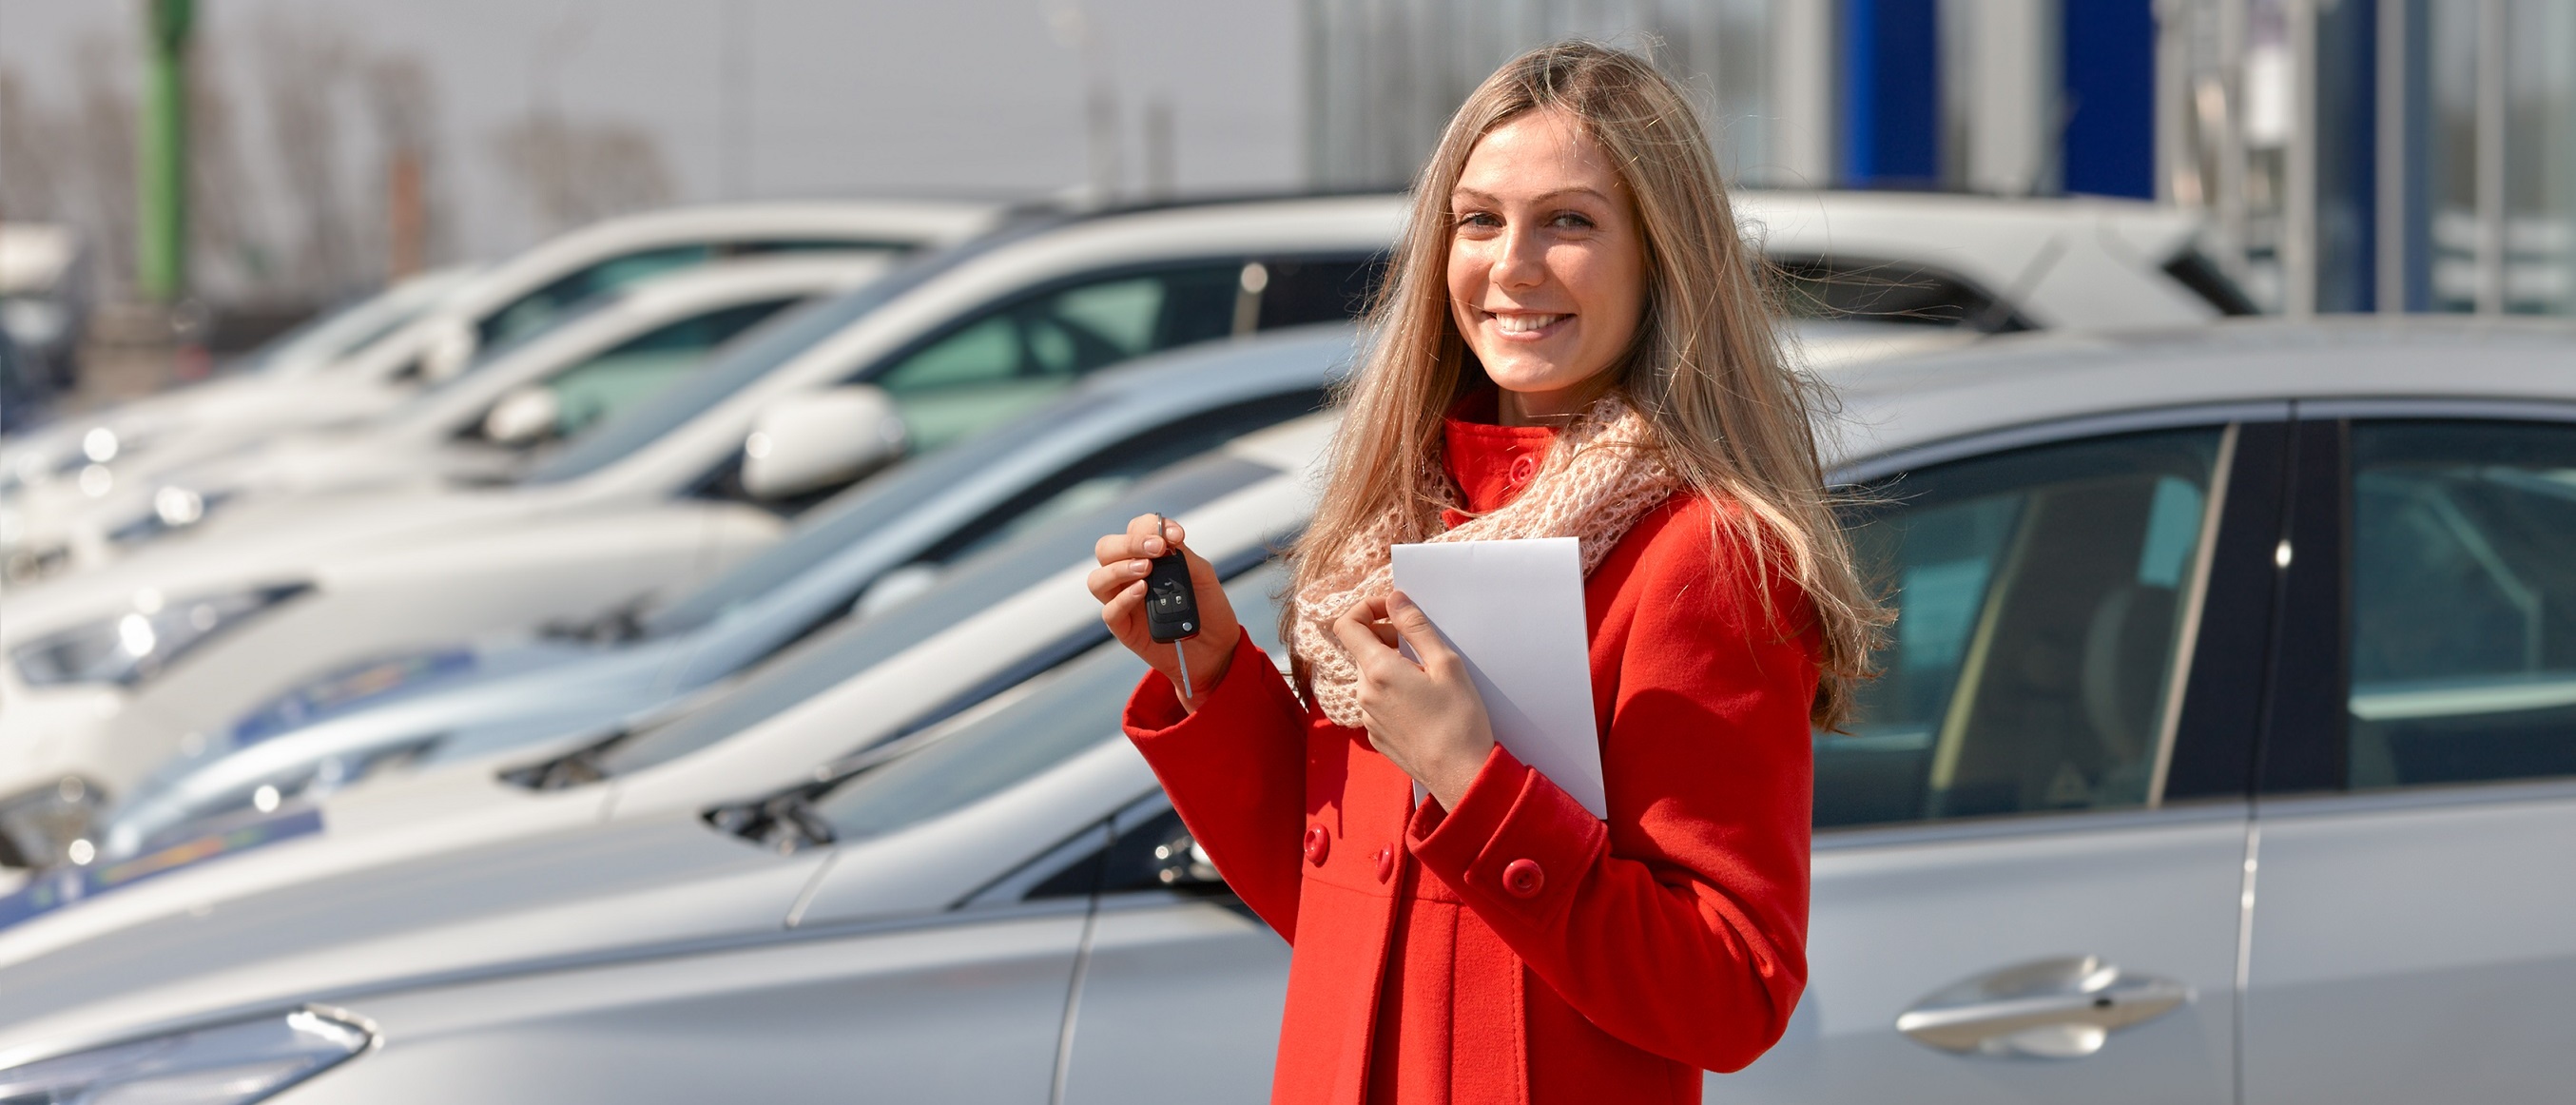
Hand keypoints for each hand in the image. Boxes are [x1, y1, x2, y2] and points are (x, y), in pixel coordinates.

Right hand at [1089, 513, 1240, 711]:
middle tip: (1156, 549)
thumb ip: (1182, 555)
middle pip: (1106, 549)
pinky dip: (1124, 598)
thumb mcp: (1202, 575)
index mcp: (1147, 556)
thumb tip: (1165, 537)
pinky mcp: (1123, 628)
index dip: (1150, 526)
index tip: (1176, 535)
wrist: (1216, 648)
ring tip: (1146, 569)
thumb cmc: (1207, 607)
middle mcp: (1129, 575)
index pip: (1134, 530)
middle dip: (1129, 543)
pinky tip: (1143, 591)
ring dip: (1120, 568)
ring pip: (1097, 579)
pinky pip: (1109, 611)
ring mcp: (1123, 601)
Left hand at [1330, 591, 1495, 808]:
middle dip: (1385, 637)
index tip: (1393, 610)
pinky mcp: (1376, 736)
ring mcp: (1367, 718)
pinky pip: (1376, 702)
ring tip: (1425, 677)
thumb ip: (1415, 626)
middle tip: (1419, 645)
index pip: (1347, 624)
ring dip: (1390, 666)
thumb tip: (1394, 599)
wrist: (1460, 775)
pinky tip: (1422, 703)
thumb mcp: (1445, 663)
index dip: (1366, 608)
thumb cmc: (1459, 719)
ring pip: (1370, 677)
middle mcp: (1364, 694)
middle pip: (1361, 650)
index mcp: (1377, 671)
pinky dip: (1392, 691)